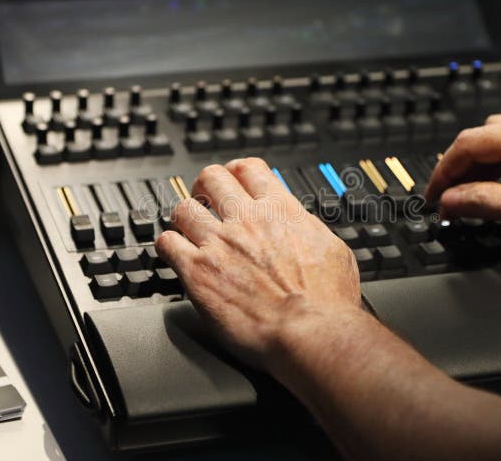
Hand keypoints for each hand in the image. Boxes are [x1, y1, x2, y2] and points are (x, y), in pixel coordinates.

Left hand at [155, 158, 361, 370]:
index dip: (235, 172)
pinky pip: (166, 244)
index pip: (248, 169)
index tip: (232, 183)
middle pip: (210, 177)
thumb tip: (302, 226)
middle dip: (204, 188)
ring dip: (184, 219)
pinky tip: (176, 257)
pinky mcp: (197, 272)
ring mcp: (219, 243)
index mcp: (281, 210)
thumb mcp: (333, 249)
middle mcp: (247, 220)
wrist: (311, 332)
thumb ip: (308, 231)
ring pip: (183, 208)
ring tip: (188, 232)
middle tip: (204, 202)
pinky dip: (167, 247)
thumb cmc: (328, 301)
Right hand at [425, 112, 500, 263]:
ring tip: (468, 196)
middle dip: (459, 166)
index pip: (470, 143)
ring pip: (499, 142)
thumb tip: (448, 200)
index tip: (433, 193)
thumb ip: (482, 202)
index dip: (444, 170)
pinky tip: (496, 189)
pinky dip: (499, 167)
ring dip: (479, 167)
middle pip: (482, 137)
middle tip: (447, 195)